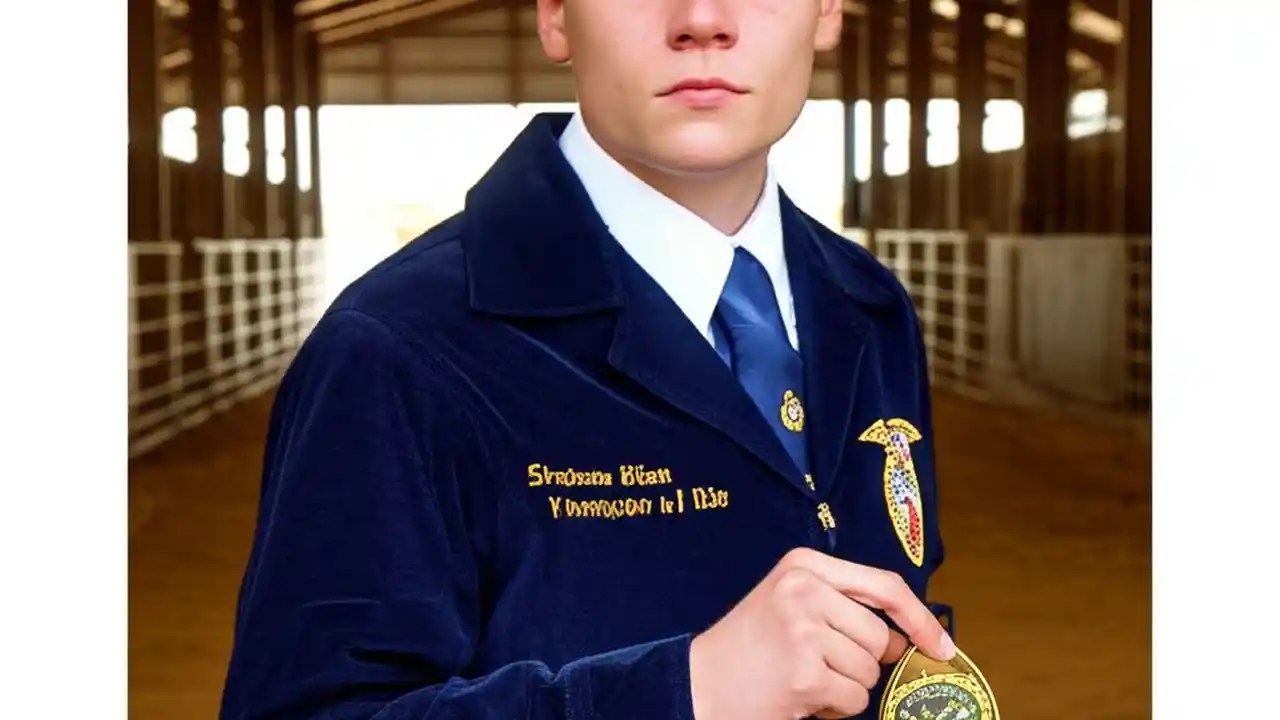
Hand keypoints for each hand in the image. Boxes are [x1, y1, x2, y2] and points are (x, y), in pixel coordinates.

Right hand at [688, 547, 954, 719]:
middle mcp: (804, 590)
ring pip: (870, 672)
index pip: (885, 586)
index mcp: (804, 564)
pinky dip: (835, 709)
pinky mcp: (805, 674)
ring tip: (803, 679)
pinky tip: (800, 697)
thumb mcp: (791, 602)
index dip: (920, 618)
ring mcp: (804, 631)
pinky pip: (854, 701)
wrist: (698, 681)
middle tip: (819, 666)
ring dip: (846, 688)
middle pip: (881, 637)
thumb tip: (914, 637)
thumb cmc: (751, 647)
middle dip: (864, 663)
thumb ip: (843, 605)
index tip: (941, 645)